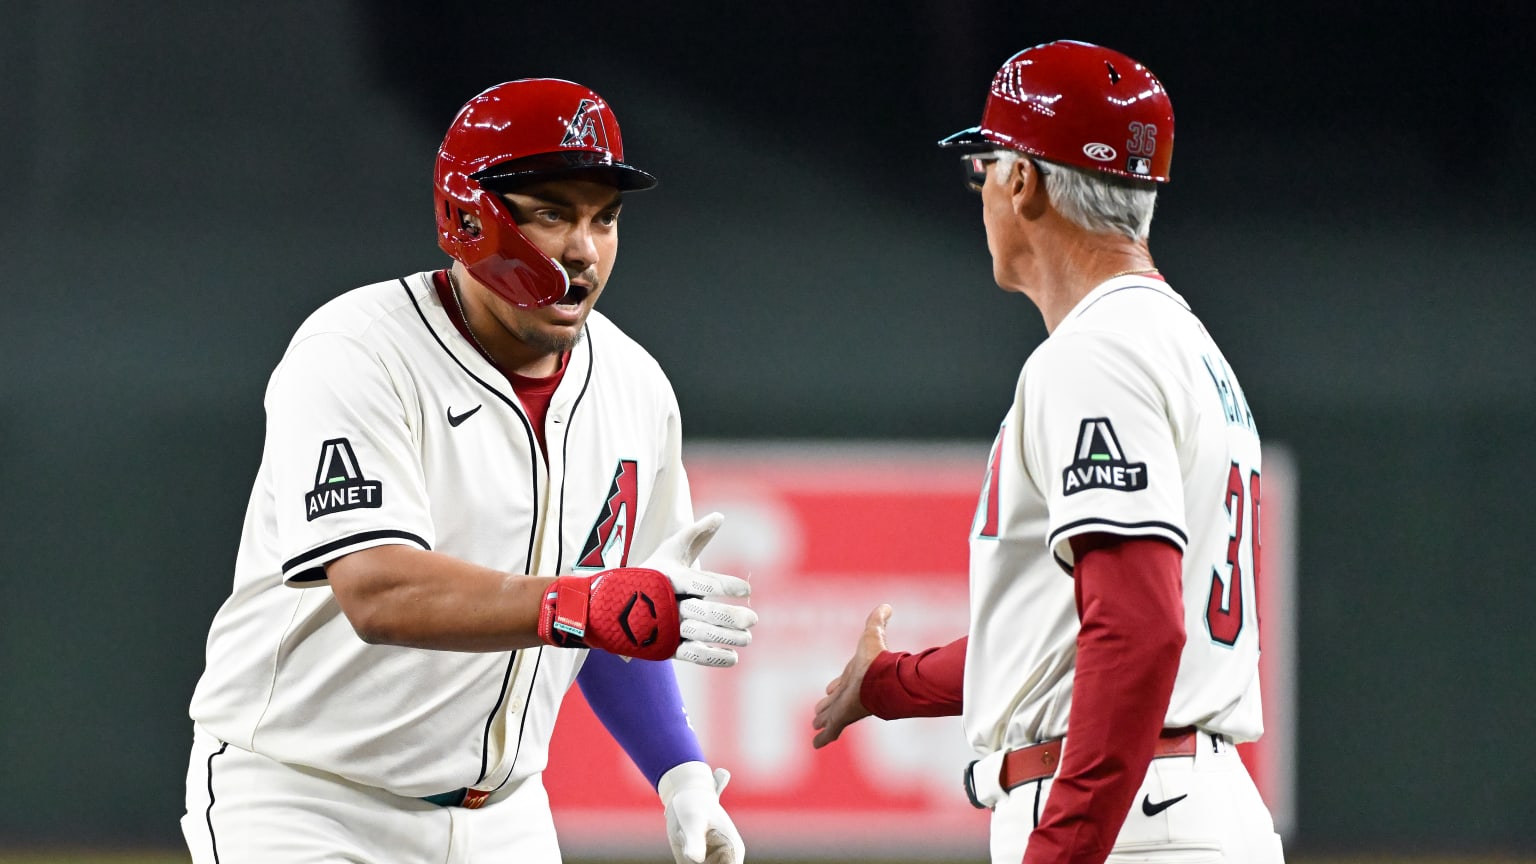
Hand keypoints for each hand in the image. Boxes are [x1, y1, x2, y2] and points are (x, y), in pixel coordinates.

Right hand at [537, 514, 756, 665]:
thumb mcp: (669, 551)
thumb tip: (720, 516)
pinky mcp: (664, 646)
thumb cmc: (649, 573)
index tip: (747, 589)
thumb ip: (695, 535)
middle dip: (729, 616)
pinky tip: (733, 657)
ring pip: (699, 633)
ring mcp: (664, 626)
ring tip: (748, 637)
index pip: (700, 581)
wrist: (608, 605)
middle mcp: (667, 602)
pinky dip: (712, 658)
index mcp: (669, 578)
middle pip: (702, 610)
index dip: (724, 585)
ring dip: (726, 637)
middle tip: (754, 618)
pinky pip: (691, 655)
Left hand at [659, 761, 744, 863]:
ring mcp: (709, 863)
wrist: (683, 796)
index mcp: (732, 850)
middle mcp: (724, 860)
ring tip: (684, 849)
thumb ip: (694, 839)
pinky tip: (682, 856)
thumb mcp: (692, 819)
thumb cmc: (693, 803)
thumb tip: (694, 859)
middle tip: (689, 858)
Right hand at [811, 604, 891, 747]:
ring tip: (816, 724)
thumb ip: (877, 620)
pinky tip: (816, 745)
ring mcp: (844, 707)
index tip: (831, 689)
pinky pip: (830, 731)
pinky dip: (823, 738)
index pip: (842, 684)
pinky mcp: (842, 719)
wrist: (884, 681)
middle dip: (827, 706)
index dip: (837, 686)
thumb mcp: (872, 634)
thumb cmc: (877, 659)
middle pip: (835, 701)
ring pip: (830, 716)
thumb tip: (887, 605)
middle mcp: (848, 693)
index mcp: (854, 677)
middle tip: (819, 711)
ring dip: (823, 720)